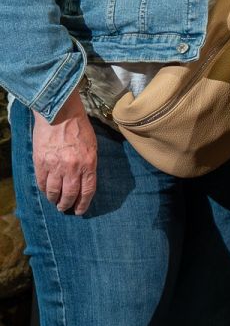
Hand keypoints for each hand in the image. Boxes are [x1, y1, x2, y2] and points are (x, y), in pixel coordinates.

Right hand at [32, 91, 97, 214]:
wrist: (60, 114)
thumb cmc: (79, 127)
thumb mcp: (92, 146)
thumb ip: (89, 164)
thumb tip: (85, 180)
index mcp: (88, 163)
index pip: (87, 190)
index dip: (84, 203)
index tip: (80, 211)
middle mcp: (72, 168)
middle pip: (70, 194)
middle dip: (68, 204)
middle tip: (65, 208)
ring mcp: (55, 166)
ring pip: (53, 191)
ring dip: (54, 199)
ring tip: (55, 202)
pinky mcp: (40, 162)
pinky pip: (41, 182)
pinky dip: (43, 189)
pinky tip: (45, 191)